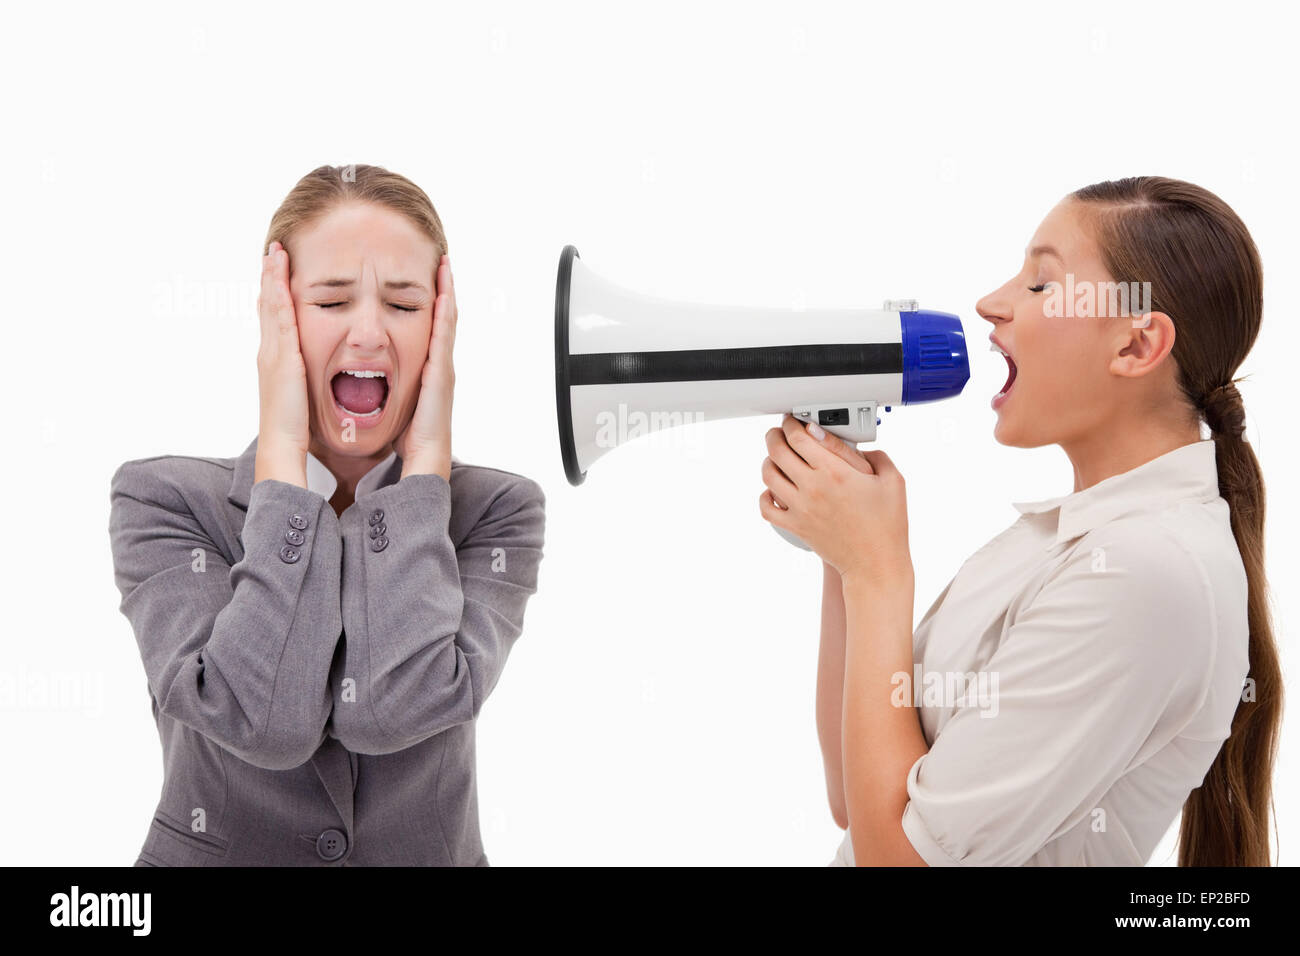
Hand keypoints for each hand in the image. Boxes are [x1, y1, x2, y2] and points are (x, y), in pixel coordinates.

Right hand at [255, 240, 309, 480]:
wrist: (283, 443)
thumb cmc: (295, 426)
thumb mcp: (300, 394)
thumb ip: (304, 380)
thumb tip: (310, 373)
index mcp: (276, 361)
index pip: (274, 320)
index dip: (275, 295)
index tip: (278, 273)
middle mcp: (269, 351)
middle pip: (268, 306)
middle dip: (270, 278)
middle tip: (272, 252)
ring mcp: (272, 352)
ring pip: (270, 305)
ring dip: (272, 277)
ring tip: (275, 252)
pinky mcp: (281, 355)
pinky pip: (279, 316)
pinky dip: (279, 292)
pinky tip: (281, 274)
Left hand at [396, 253, 456, 476]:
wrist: (422, 455)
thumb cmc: (406, 433)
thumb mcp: (393, 401)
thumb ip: (385, 384)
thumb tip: (362, 376)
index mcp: (425, 368)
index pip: (428, 327)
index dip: (429, 302)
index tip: (426, 278)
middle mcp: (437, 363)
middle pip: (443, 318)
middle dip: (444, 289)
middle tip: (442, 261)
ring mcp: (442, 366)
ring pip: (448, 320)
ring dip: (448, 292)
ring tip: (446, 266)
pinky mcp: (441, 372)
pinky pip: (444, 336)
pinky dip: (446, 313)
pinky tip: (446, 294)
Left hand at [758, 414, 911, 582]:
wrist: (876, 564)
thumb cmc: (887, 525)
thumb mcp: (892, 481)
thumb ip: (874, 455)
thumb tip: (854, 444)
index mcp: (835, 472)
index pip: (799, 437)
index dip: (792, 423)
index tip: (794, 421)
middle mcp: (813, 488)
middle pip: (777, 451)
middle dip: (775, 435)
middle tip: (780, 433)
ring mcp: (800, 508)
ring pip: (768, 475)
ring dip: (769, 461)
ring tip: (777, 457)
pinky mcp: (795, 526)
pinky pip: (766, 507)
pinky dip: (765, 495)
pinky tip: (774, 489)